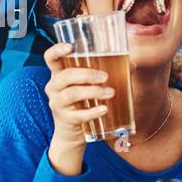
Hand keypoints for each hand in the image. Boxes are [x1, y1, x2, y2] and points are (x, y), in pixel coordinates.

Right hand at [43, 41, 110, 175]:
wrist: (71, 134)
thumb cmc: (81, 104)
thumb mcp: (86, 87)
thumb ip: (104, 74)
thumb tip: (131, 65)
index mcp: (58, 75)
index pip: (50, 58)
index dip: (57, 50)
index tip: (71, 47)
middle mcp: (53, 88)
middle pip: (65, 76)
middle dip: (86, 74)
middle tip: (105, 77)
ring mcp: (57, 104)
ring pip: (72, 94)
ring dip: (93, 91)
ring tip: (110, 92)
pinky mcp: (66, 120)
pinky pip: (79, 115)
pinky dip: (93, 111)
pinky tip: (104, 109)